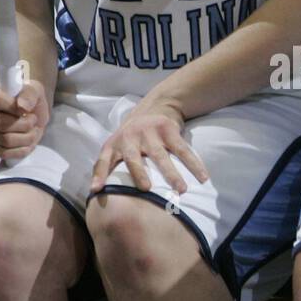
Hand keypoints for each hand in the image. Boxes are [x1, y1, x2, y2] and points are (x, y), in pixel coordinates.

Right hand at [0, 78, 48, 159]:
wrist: (29, 114)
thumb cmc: (28, 99)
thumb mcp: (35, 90)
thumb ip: (30, 94)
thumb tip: (22, 106)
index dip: (14, 108)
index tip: (26, 110)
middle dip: (24, 125)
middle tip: (33, 122)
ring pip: (2, 139)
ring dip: (25, 139)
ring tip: (32, 132)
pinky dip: (17, 151)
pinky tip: (26, 145)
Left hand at [90, 94, 208, 193]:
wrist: (155, 106)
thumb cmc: (132, 137)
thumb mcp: (117, 146)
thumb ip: (109, 166)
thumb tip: (97, 194)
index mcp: (114, 144)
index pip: (103, 161)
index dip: (99, 174)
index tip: (97, 189)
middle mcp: (130, 138)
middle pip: (133, 158)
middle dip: (139, 173)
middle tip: (146, 189)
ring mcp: (150, 133)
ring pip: (161, 156)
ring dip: (172, 174)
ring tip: (182, 190)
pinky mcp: (168, 130)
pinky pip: (183, 150)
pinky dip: (194, 164)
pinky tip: (203, 178)